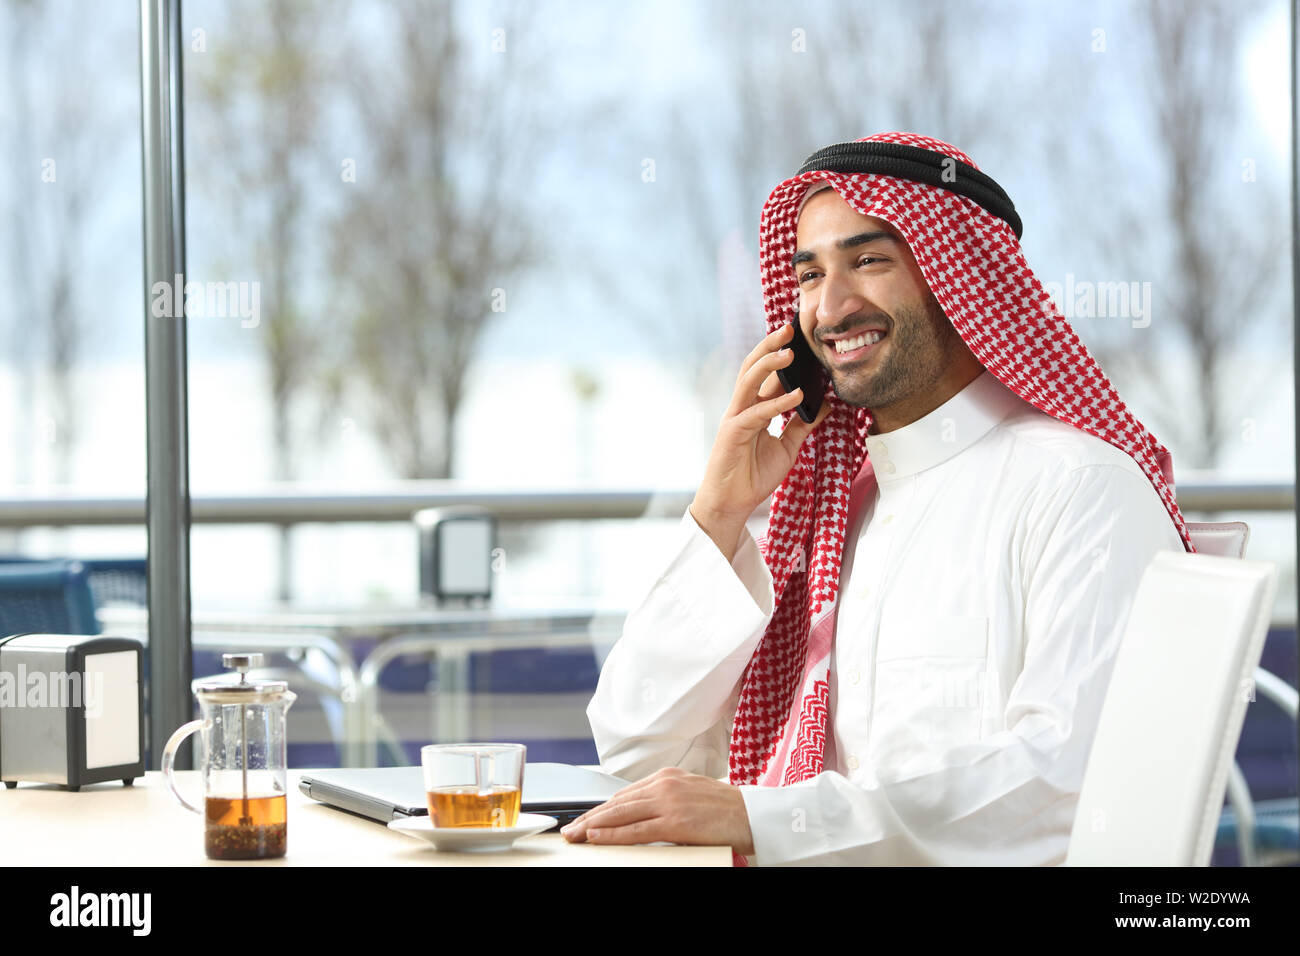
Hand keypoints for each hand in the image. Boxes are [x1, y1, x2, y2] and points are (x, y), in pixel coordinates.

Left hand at [559, 767, 754, 855]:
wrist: (753, 814)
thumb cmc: (726, 809)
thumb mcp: (690, 795)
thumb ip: (664, 800)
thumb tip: (638, 816)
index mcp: (667, 776)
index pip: (624, 794)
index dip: (601, 809)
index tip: (584, 819)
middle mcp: (664, 784)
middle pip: (617, 803)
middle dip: (590, 817)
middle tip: (569, 829)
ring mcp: (669, 801)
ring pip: (621, 814)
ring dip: (594, 826)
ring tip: (576, 835)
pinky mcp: (675, 821)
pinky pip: (636, 830)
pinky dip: (613, 835)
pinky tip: (597, 838)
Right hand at [691, 323, 830, 559]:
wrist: (732, 504)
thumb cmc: (753, 476)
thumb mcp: (787, 448)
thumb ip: (802, 425)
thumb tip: (825, 405)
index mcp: (753, 408)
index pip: (765, 373)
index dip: (778, 353)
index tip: (798, 337)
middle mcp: (742, 408)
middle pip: (753, 367)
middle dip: (770, 346)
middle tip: (790, 329)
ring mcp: (735, 418)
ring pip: (749, 381)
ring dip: (769, 364)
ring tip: (790, 352)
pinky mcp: (733, 433)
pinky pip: (757, 413)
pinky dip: (778, 403)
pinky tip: (797, 395)